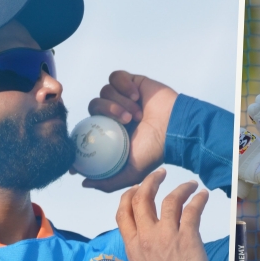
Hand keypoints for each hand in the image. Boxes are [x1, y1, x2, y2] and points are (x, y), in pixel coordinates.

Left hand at [80, 71, 178, 191]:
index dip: (87, 127)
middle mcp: (114, 113)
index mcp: (110, 131)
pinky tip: (136, 95)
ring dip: (120, 102)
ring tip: (138, 112)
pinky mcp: (131, 82)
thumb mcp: (131, 172)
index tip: (98, 134)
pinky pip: (116, 77)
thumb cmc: (156, 151)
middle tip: (127, 120)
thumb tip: (83, 183)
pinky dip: (123, 85)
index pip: (89, 124)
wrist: (176, 129)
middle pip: (95, 105)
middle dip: (109, 111)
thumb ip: (108, 182)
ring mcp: (122, 97)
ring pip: (105, 91)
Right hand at [116, 168, 211, 260]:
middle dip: (150, 181)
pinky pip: (192, 210)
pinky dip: (198, 199)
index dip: (129, 195)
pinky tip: (202, 196)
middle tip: (160, 175)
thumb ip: (140, 255)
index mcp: (132, 246)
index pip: (123, 212)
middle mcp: (146, 236)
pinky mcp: (187, 238)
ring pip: (169, 199)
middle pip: (142, 198)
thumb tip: (145, 251)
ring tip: (190, 185)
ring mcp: (167, 236)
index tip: (136, 189)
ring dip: (180, 188)